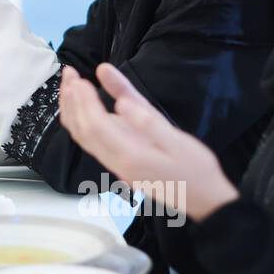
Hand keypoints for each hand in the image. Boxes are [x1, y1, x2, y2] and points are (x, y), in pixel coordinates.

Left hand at [58, 63, 239, 221]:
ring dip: (72, 110)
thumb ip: (148, 121)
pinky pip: (90, 142)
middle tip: (70, 72)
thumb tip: (121, 103)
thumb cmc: (196, 169)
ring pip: (82, 137)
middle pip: (82, 130)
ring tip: (69, 84)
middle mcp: (117, 163)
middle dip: (72, 100)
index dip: (85, 101)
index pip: (96, 126)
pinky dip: (80, 121)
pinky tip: (82, 105)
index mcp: (131, 156)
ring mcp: (115, 165)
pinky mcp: (118, 163)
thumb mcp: (178, 141)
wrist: (204, 201)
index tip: (81, 79)